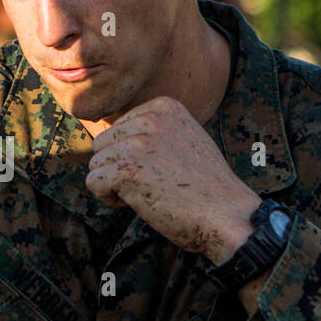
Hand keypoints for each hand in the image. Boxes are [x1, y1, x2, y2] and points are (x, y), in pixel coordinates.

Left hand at [86, 96, 260, 263]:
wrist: (227, 215)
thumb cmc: (205, 186)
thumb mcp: (185, 139)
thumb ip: (153, 130)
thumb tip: (112, 136)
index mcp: (164, 106)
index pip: (117, 128)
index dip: (130, 156)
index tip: (161, 168)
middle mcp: (149, 117)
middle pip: (101, 144)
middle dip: (117, 168)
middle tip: (152, 184)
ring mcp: (137, 142)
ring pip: (95, 164)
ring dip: (114, 185)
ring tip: (149, 192)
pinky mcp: (127, 169)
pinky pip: (93, 182)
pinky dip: (109, 199)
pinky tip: (139, 202)